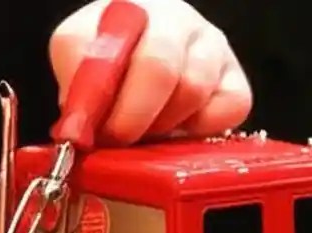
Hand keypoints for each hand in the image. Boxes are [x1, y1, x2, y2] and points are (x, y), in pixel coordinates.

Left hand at [49, 0, 251, 145]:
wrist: (144, 71)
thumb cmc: (110, 67)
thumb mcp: (76, 64)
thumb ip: (74, 88)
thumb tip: (78, 130)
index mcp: (129, 10)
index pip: (112, 49)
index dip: (98, 97)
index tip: (83, 131)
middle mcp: (176, 20)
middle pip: (159, 68)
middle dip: (130, 118)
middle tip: (115, 140)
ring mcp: (212, 48)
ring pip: (192, 92)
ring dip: (162, 124)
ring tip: (145, 130)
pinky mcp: (236, 82)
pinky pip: (225, 111)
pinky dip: (198, 130)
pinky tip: (179, 127)